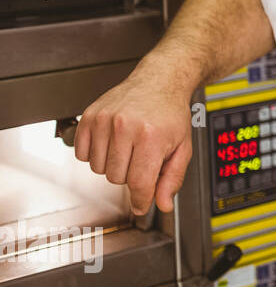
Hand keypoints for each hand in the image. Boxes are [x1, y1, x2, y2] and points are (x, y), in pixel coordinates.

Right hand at [74, 61, 194, 214]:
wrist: (160, 81)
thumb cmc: (172, 113)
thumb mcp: (182, 148)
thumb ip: (172, 179)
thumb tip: (162, 204)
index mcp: (151, 137)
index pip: (138, 183)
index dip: (140, 200)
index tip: (140, 205)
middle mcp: (125, 127)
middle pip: (116, 178)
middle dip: (130, 175)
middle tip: (141, 158)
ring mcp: (104, 120)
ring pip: (98, 169)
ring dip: (113, 165)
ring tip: (128, 147)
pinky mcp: (89, 116)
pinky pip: (82, 154)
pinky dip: (95, 155)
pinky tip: (112, 143)